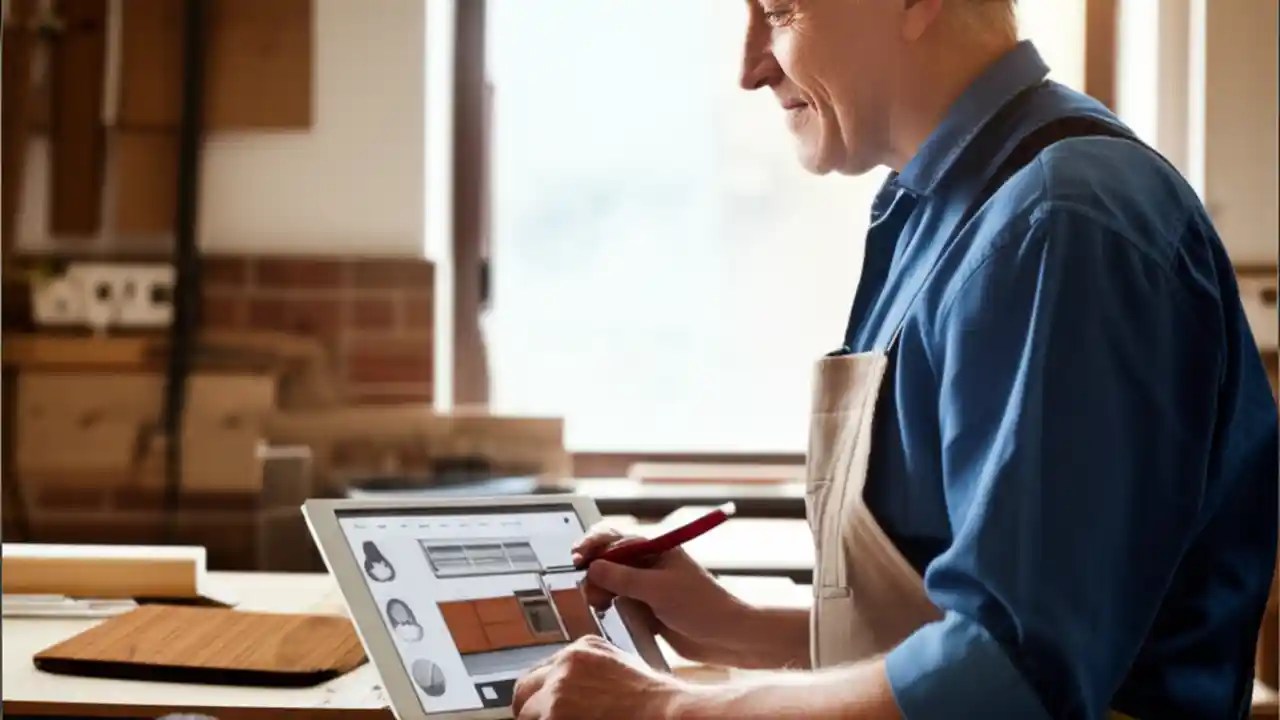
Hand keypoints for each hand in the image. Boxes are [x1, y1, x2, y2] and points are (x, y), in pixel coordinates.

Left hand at [512, 635, 691, 719]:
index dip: (542, 695)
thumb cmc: (654, 700)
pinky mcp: (555, 713)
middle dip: (530, 709)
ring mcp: (558, 690)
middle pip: (524, 690)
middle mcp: (565, 664)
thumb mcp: (620, 668)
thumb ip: (589, 674)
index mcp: (581, 650)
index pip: (542, 672)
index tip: (545, 708)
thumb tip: (574, 693)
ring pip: (526, 714)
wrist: (666, 713)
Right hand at [572, 525, 751, 665]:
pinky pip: (618, 601)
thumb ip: (623, 578)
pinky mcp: (646, 607)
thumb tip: (592, 567)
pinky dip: (608, 604)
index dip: (593, 545)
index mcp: (655, 548)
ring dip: (599, 589)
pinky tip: (606, 611)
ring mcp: (646, 585)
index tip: (578, 558)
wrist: (725, 636)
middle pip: (608, 559)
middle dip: (594, 571)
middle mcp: (648, 563)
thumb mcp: (658, 589)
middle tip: (589, 591)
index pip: (615, 538)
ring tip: (599, 603)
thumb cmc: (701, 606)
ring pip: (610, 581)